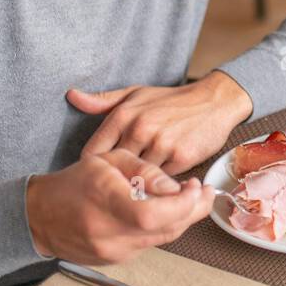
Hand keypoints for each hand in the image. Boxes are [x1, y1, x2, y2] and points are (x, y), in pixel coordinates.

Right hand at [25, 148, 216, 264]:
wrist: (40, 217)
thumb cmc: (76, 181)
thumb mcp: (110, 160)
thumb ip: (145, 172)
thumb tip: (176, 188)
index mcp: (105, 200)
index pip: (154, 213)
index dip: (182, 203)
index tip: (195, 186)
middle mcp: (109, 232)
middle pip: (166, 229)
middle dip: (194, 210)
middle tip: (204, 191)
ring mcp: (112, 251)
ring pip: (163, 238)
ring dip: (183, 218)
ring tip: (192, 198)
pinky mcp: (116, 260)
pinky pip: (150, 243)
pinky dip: (163, 227)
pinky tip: (168, 211)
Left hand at [68, 70, 252, 174]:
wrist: (214, 101)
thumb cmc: (171, 101)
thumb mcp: (136, 94)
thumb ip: (102, 100)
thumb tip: (72, 95)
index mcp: (123, 115)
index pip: (94, 153)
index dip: (95, 169)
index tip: (99, 177)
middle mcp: (139, 128)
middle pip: (115, 170)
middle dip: (115, 182)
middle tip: (116, 191)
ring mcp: (161, 143)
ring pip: (138, 178)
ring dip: (138, 186)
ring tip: (137, 191)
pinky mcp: (181, 156)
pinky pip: (161, 182)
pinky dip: (160, 186)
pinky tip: (159, 186)